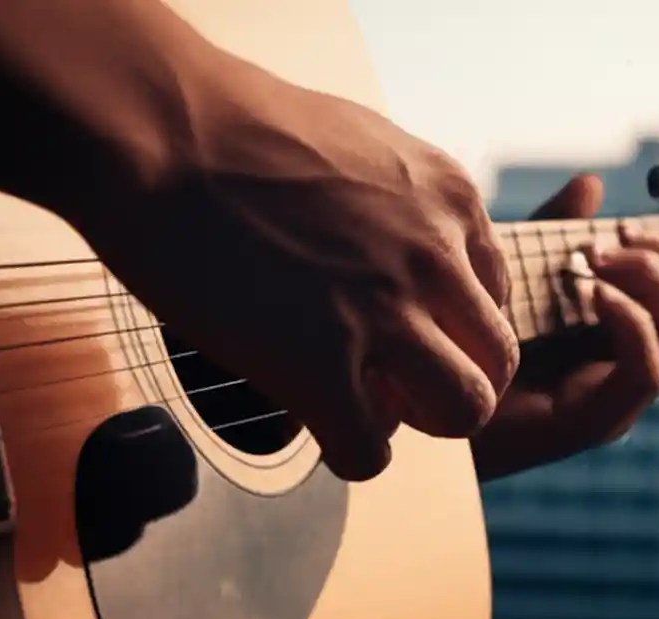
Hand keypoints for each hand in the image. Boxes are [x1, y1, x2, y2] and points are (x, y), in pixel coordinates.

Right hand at [69, 59, 518, 481]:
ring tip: (362, 407)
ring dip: (417, 422)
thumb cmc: (236, 127)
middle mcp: (436, 258)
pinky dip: (347, 452)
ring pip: (464, 412)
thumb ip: (402, 201)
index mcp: (450, 200)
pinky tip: (312, 418)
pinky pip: (369, 451)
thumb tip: (394, 244)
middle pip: (498, 362)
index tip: (402, 330)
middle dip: (454, 384)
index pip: (495, 296)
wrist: (160, 127)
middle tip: (397, 384)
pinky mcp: (321, 364)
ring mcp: (386, 313)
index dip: (449, 328)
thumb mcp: (363, 144)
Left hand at [470, 175, 658, 479]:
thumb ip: (553, 233)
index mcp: (618, 348)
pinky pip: (646, 368)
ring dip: (652, 284)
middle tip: (603, 246)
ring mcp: (618, 403)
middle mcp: (628, 378)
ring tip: (593, 266)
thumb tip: (592, 184)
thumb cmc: (461, 342)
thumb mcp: (513, 274)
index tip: (615, 227)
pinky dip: (628, 318)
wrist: (418, 404)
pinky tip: (587, 291)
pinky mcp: (593, 422)